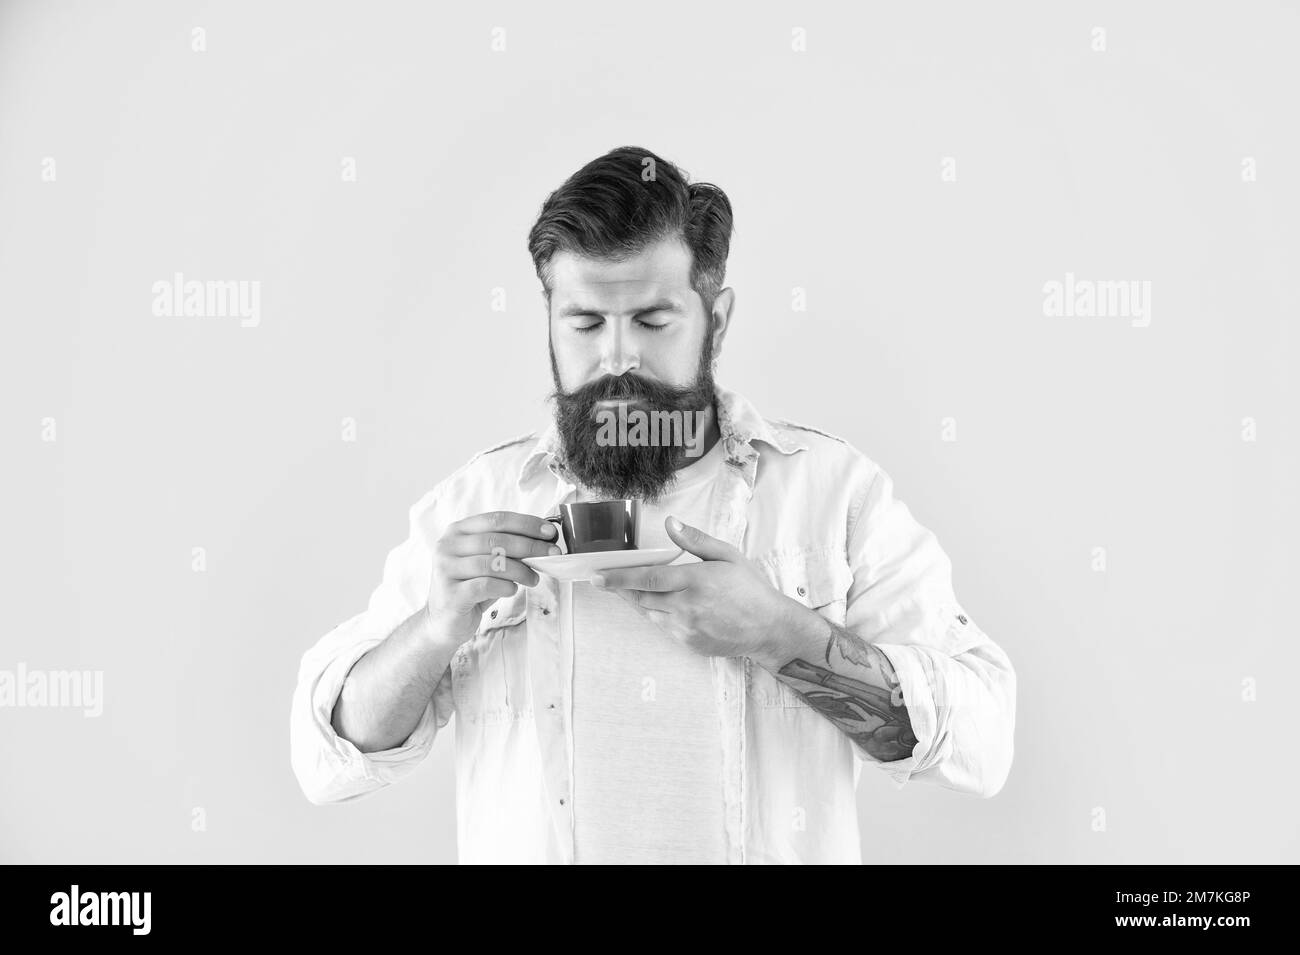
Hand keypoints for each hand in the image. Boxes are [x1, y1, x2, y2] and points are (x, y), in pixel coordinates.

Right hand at [427, 510, 559, 646]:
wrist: (443, 622)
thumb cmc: (470, 588)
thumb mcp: (487, 563)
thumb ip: (506, 548)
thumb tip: (544, 540)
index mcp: (457, 531)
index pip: (496, 519)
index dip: (526, 524)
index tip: (549, 532)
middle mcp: (447, 546)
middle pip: (496, 540)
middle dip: (530, 546)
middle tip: (552, 554)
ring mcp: (445, 570)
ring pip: (492, 563)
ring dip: (521, 570)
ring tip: (534, 578)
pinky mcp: (450, 594)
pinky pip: (486, 585)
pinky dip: (505, 587)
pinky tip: (512, 590)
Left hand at [592, 516, 817, 666]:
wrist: (769, 628)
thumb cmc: (750, 588)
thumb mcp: (727, 555)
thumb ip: (695, 540)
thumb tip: (670, 524)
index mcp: (695, 581)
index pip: (647, 578)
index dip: (618, 578)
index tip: (596, 576)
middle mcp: (686, 607)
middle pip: (641, 597)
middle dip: (623, 588)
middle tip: (608, 579)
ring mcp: (686, 629)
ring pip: (649, 614)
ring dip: (640, 601)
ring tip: (638, 589)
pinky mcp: (688, 644)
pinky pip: (663, 627)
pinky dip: (658, 615)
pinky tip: (667, 605)